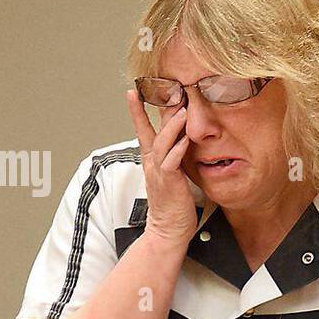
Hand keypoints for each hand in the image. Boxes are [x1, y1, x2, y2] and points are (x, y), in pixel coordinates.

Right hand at [128, 90, 196, 246]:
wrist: (168, 229)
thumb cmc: (173, 203)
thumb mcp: (173, 174)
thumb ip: (176, 156)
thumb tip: (184, 138)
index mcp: (152, 159)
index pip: (143, 129)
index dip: (138, 110)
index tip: (133, 92)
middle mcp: (152, 163)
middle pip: (151, 130)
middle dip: (153, 109)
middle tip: (162, 89)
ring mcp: (158, 172)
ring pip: (162, 143)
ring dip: (172, 126)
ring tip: (182, 109)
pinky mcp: (168, 182)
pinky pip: (171, 162)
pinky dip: (178, 150)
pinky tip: (185, 139)